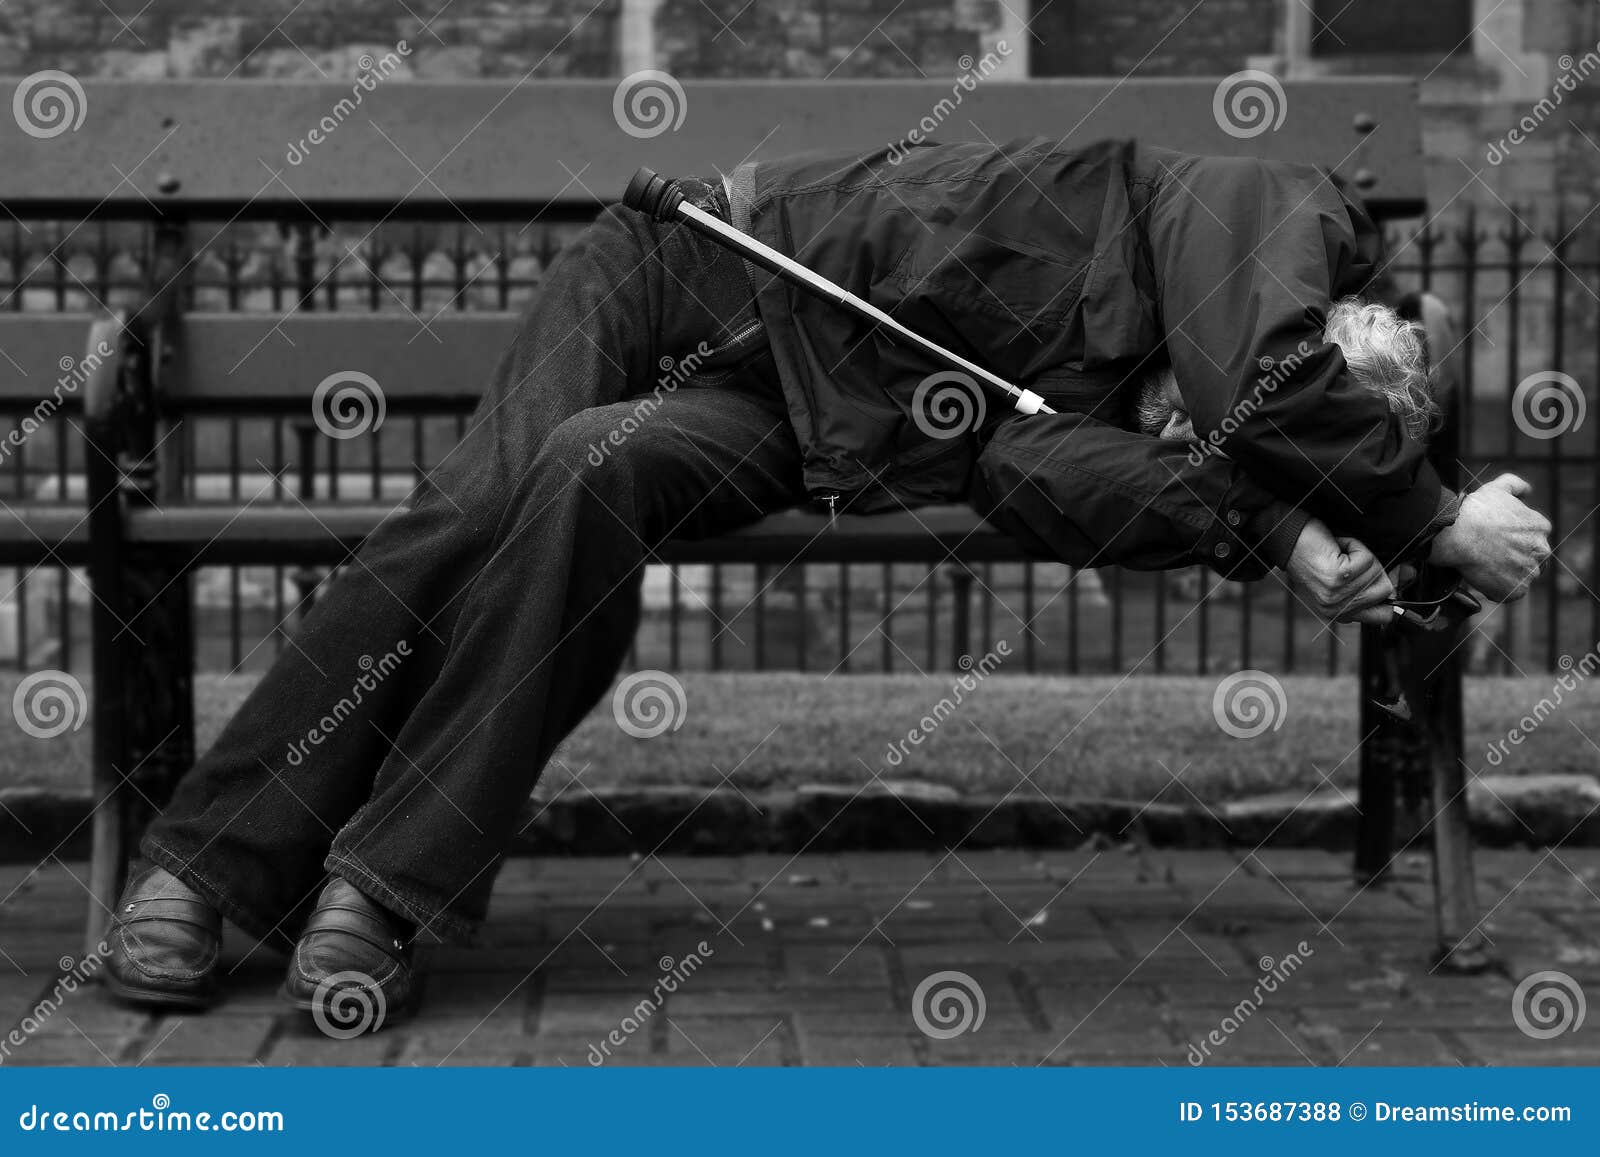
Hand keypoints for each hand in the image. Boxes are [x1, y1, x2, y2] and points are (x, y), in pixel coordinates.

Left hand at [1284, 517, 1404, 624]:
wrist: (1288, 537)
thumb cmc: (1316, 553)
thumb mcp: (1349, 572)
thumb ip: (1377, 578)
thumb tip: (1411, 574)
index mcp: (1340, 614)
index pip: (1383, 617)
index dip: (1393, 596)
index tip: (1394, 576)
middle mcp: (1337, 610)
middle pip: (1386, 590)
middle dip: (1376, 568)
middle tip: (1352, 559)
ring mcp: (1337, 595)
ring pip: (1378, 572)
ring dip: (1362, 554)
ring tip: (1339, 552)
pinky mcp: (1339, 577)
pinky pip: (1367, 558)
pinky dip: (1355, 545)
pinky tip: (1335, 546)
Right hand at [1431, 474, 1551, 601]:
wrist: (1457, 534)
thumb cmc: (1474, 510)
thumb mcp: (1496, 488)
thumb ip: (1515, 485)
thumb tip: (1528, 490)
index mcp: (1541, 527)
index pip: (1532, 539)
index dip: (1512, 541)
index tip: (1495, 542)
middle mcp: (1542, 550)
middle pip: (1529, 560)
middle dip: (1512, 559)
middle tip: (1487, 556)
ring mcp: (1530, 571)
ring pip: (1520, 577)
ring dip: (1505, 575)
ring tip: (1482, 567)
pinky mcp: (1516, 590)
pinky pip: (1508, 593)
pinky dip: (1497, 590)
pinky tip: (1482, 578)